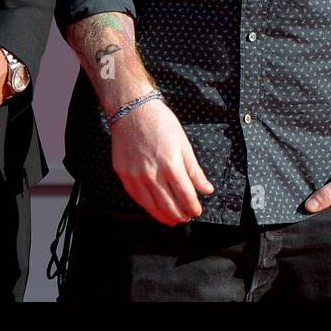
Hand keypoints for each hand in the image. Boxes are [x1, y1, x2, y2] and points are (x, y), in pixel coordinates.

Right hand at [110, 97, 213, 225]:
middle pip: (169, 204)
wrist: (132, 110)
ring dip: (164, 216)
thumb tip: (206, 189)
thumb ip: (194, 170)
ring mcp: (135, 175)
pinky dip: (147, 207)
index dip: (193, 206)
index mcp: (171, 164)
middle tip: (186, 218)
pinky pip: (136, 198)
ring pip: (151, 206)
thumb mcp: (183, 143)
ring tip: (172, 220)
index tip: (197, 211)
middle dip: (180, 215)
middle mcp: (152, 173)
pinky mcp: (123, 174)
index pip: (185, 194)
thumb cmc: (159, 122)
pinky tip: (154, 209)